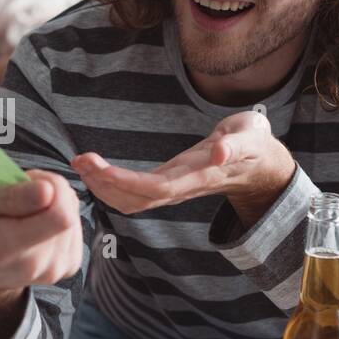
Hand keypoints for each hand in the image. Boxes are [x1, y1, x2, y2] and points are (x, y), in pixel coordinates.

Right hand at [0, 170, 81, 313]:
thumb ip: (10, 197)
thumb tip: (47, 190)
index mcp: (10, 249)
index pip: (60, 216)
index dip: (52, 187)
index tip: (29, 180)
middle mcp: (38, 265)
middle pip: (69, 213)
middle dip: (52, 191)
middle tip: (23, 192)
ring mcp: (56, 269)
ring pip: (75, 217)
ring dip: (56, 204)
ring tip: (27, 209)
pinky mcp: (67, 266)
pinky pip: (76, 229)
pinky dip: (60, 218)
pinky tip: (38, 221)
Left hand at [70, 110, 295, 221]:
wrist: (258, 163)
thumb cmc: (253, 145)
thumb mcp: (250, 138)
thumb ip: (236, 145)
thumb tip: (219, 152)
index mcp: (198, 177)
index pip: (157, 188)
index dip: (126, 182)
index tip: (99, 168)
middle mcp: (182, 188)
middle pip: (137, 199)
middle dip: (105, 184)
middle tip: (79, 161)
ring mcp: (173, 188)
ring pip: (132, 201)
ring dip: (103, 186)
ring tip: (80, 163)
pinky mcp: (167, 183)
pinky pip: (133, 194)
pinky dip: (110, 184)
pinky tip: (94, 169)